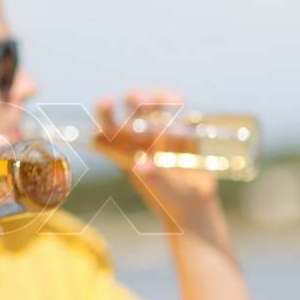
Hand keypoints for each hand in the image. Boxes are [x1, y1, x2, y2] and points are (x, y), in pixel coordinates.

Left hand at [94, 89, 220, 222]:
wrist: (196, 202)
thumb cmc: (171, 199)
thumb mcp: (164, 190)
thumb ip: (154, 177)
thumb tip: (141, 166)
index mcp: (123, 152)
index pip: (104, 130)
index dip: (103, 115)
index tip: (109, 102)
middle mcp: (137, 138)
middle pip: (129, 110)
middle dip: (135, 99)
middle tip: (144, 100)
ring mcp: (159, 131)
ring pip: (152, 106)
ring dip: (158, 97)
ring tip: (174, 101)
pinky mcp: (180, 130)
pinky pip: (177, 111)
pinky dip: (178, 106)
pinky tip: (184, 109)